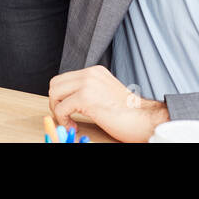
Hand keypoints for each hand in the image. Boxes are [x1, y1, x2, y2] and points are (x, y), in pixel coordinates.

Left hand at [48, 65, 169, 143]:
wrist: (144, 120)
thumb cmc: (129, 113)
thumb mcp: (106, 93)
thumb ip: (90, 91)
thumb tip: (71, 99)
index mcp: (95, 72)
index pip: (65, 78)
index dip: (62, 96)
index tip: (67, 110)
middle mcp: (90, 74)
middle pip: (56, 83)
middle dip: (56, 102)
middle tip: (65, 116)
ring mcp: (87, 84)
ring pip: (55, 93)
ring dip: (58, 110)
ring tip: (69, 121)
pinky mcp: (86, 97)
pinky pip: (61, 109)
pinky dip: (63, 120)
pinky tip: (74, 126)